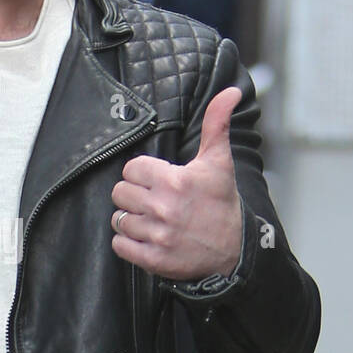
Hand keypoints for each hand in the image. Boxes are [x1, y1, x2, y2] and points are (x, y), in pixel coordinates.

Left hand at [110, 86, 242, 280]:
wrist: (234, 250)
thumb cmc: (222, 203)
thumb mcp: (219, 162)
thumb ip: (216, 124)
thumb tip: (229, 92)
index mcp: (174, 181)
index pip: (130, 169)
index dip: (142, 173)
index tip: (157, 180)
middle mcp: (163, 208)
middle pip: (120, 193)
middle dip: (134, 195)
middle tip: (153, 200)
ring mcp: (157, 235)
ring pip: (118, 219)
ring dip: (131, 218)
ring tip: (151, 219)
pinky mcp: (153, 259)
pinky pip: (119, 245)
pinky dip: (127, 242)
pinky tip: (146, 236)